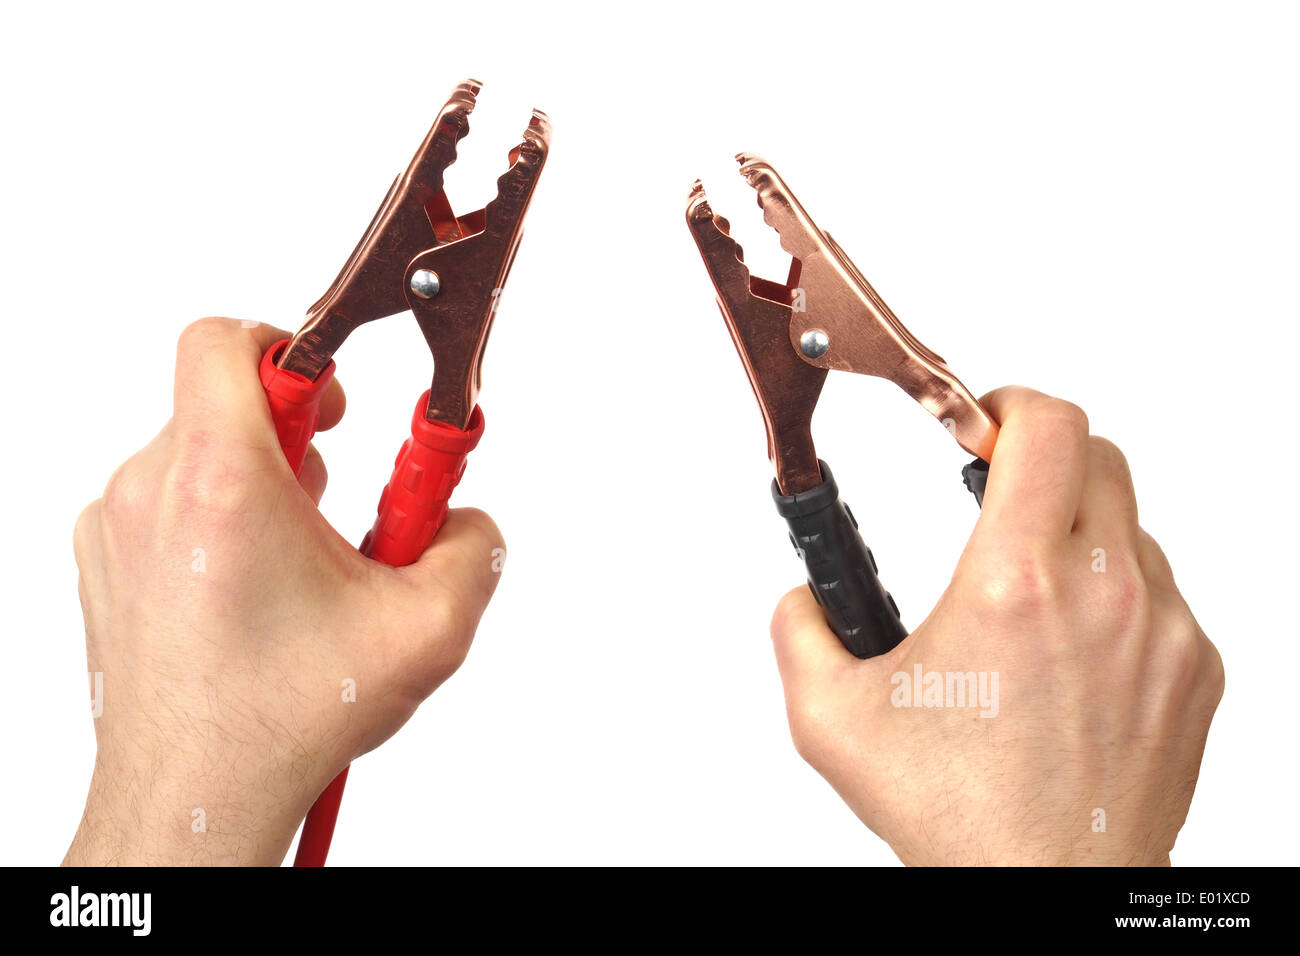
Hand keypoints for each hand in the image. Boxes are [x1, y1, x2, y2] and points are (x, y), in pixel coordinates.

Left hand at [65, 318, 503, 864]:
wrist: (197, 797)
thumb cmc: (285, 716)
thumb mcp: (427, 628)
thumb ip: (476, 545)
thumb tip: (468, 518)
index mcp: (222, 481)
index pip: (228, 339)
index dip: (295, 347)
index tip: (336, 396)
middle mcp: (151, 492)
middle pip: (224, 402)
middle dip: (297, 437)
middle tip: (335, 499)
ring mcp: (116, 530)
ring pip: (198, 456)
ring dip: (261, 486)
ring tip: (302, 561)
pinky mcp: (105, 565)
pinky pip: (166, 504)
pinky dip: (217, 524)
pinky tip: (256, 591)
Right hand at [770, 387, 1223, 865]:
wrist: (1042, 890)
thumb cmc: (956, 815)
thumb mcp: (832, 720)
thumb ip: (798, 631)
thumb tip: (801, 598)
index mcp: (1014, 584)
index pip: (1045, 426)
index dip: (1005, 404)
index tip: (977, 425)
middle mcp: (1103, 594)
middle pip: (1098, 453)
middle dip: (1040, 454)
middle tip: (997, 488)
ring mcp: (1162, 631)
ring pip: (1131, 525)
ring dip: (1077, 529)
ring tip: (1027, 593)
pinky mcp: (1195, 669)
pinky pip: (1161, 592)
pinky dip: (1116, 594)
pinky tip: (1070, 651)